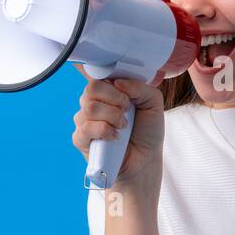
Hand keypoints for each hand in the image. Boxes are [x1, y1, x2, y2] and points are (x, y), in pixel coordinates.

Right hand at [71, 64, 165, 191]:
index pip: (98, 75)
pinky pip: (85, 127)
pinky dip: (105, 131)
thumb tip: (119, 83)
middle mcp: (92, 103)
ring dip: (112, 116)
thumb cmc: (147, 132)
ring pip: (90, 107)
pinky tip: (114, 138)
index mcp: (107, 92)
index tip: (126, 94)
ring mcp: (84, 121)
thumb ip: (140, 87)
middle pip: (91, 88)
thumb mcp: (153, 103)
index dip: (112, 81)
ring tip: (123, 126)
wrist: (145, 160)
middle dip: (115, 99)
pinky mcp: (80, 138)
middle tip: (126, 110)